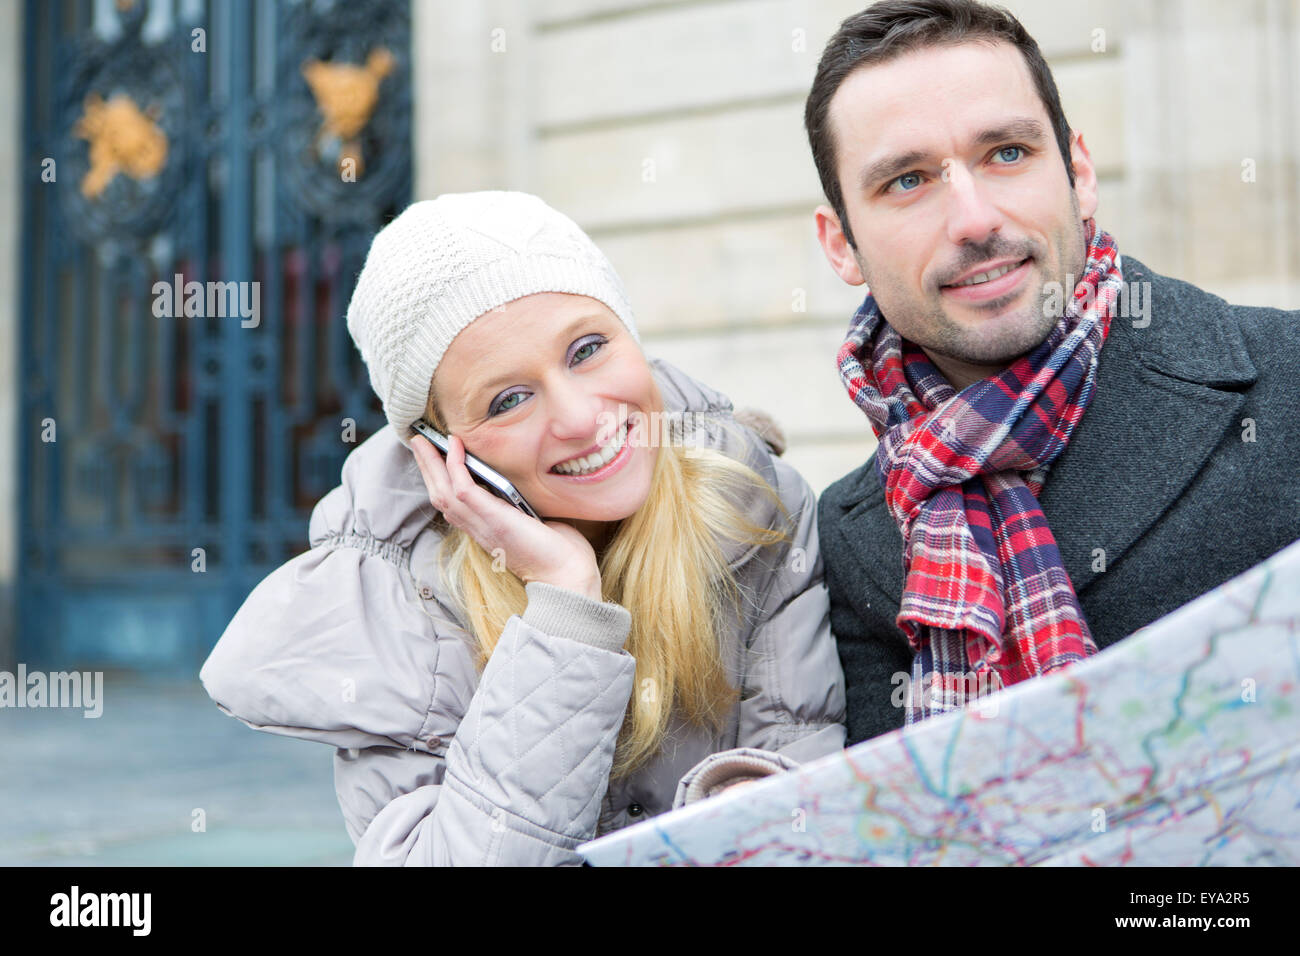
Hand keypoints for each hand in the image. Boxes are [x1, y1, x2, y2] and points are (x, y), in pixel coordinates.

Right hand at [410, 433, 602, 600]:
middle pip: (439, 495)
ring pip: (443, 491)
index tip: (433, 458)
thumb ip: (517, 506)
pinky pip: (463, 489)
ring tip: (424, 440)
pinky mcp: (493, 520)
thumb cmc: (556, 550)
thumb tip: (518, 482)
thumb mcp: (531, 522)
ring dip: (431, 463)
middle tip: (417, 441)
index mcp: (483, 530)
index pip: (452, 504)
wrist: (567, 575)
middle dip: (426, 468)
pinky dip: (455, 466)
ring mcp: (482, 525)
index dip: (439, 481)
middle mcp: (477, 529)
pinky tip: (454, 447)